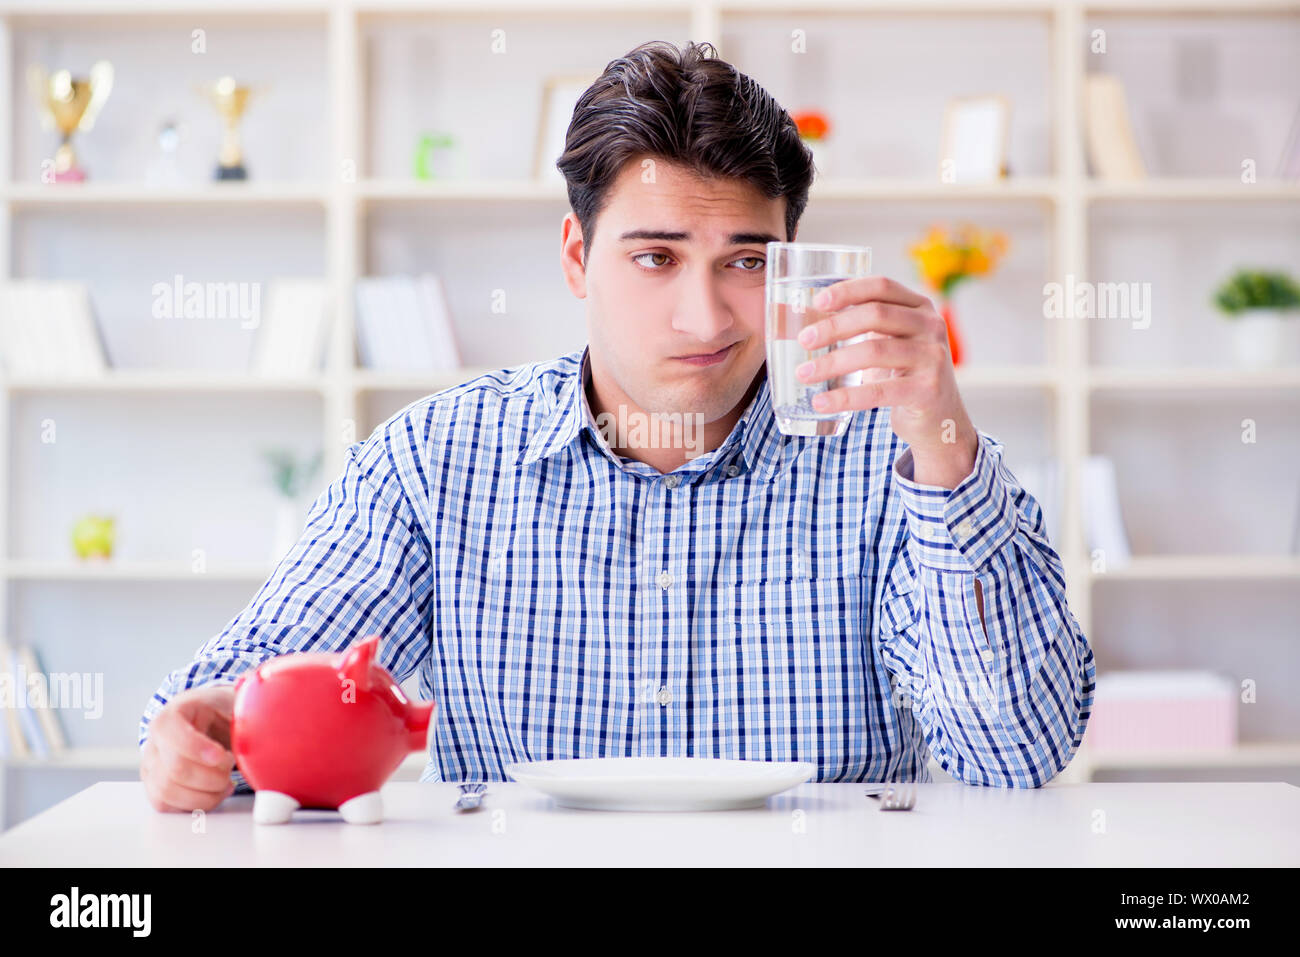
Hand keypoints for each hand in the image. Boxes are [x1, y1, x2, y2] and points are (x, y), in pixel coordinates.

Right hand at [140, 683, 237, 812]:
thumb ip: (250, 713)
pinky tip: (214, 793)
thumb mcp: (238, 703)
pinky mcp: (155, 787)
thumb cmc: (226, 713)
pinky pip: (167, 805)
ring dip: (205, 795)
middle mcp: (155, 741)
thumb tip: (269, 728)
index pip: (169, 730)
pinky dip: (196, 805)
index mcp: (173, 713)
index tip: (224, 757)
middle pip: (174, 769)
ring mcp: (151, 766)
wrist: (213, 721)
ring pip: (168, 792)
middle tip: (231, 768)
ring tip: (226, 784)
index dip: (196, 747)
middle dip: (211, 777)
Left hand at [794, 275, 978, 488]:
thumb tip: (792, 320)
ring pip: (874, 351)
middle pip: (875, 315)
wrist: (940, 418)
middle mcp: (931, 326)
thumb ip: (858, 328)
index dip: (848, 290)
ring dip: (832, 363)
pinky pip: (878, 391)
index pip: (882, 287)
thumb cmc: (904, 375)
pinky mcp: (926, 390)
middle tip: (803, 340)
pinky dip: (845, 397)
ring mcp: (932, 357)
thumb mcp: (888, 343)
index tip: (818, 301)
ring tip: (804, 374)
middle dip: (834, 327)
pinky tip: (821, 402)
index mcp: (920, 307)